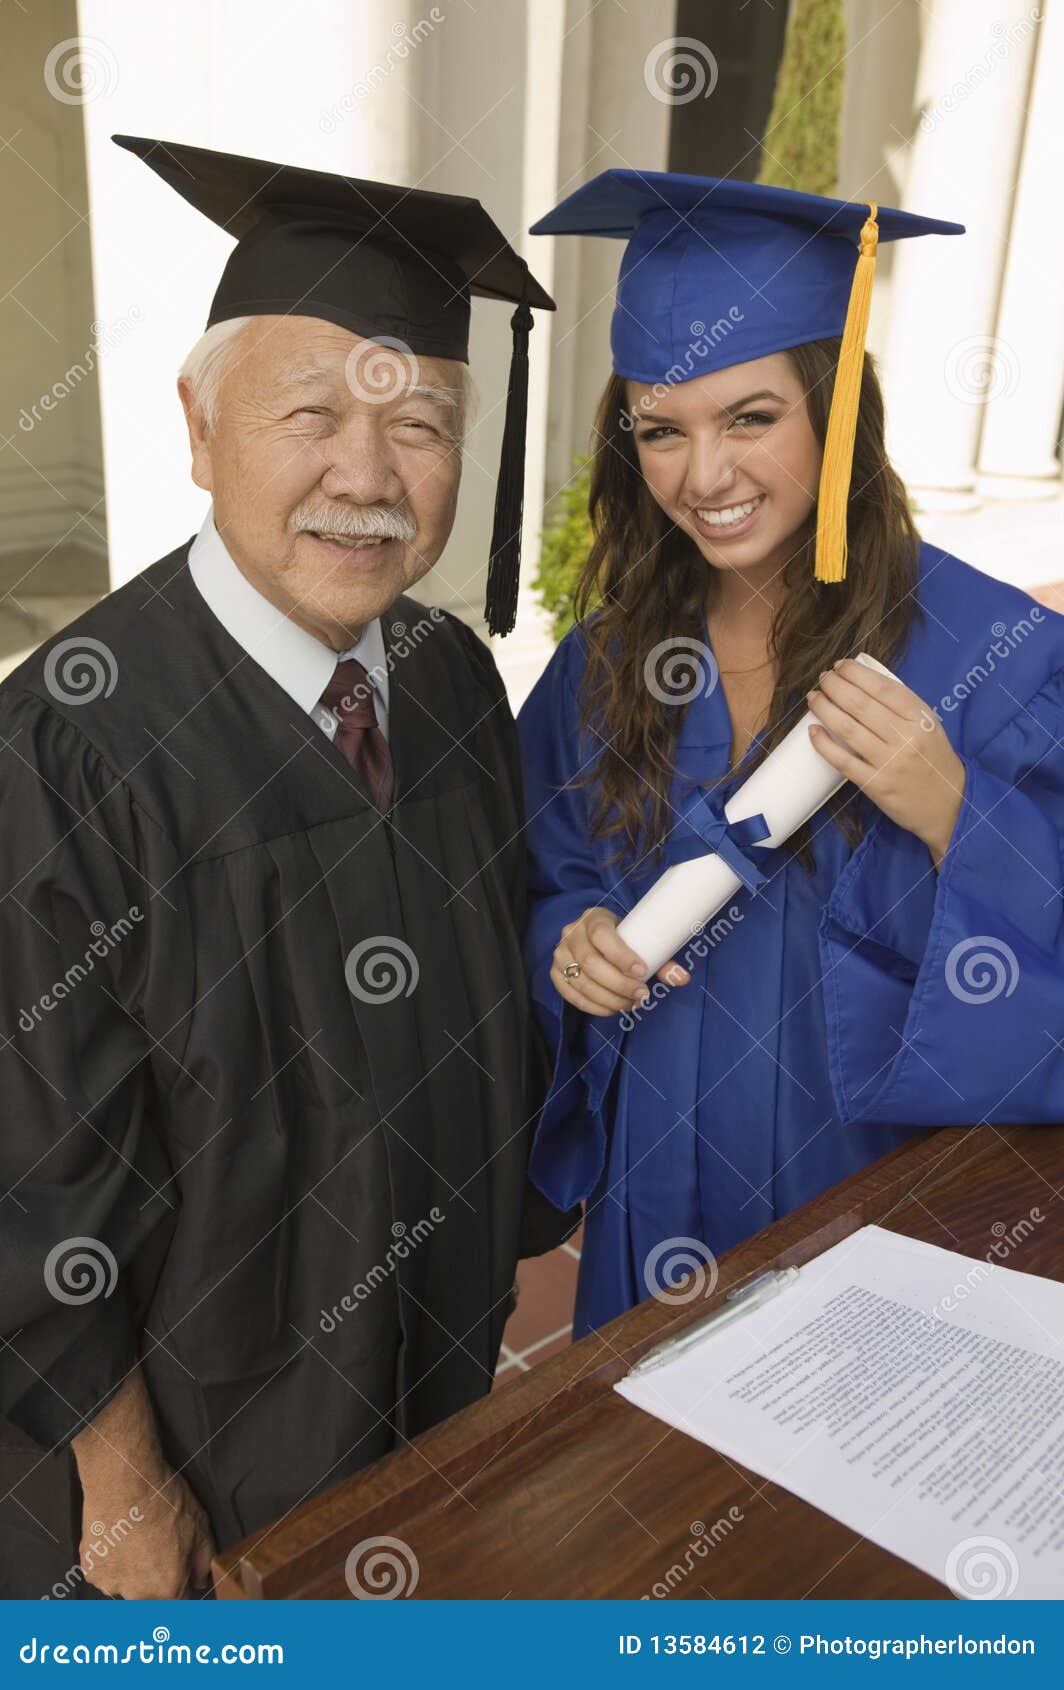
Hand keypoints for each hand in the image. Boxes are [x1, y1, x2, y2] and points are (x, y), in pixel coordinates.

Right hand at [77, 1459, 216, 1599]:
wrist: (124, 1480)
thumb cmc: (162, 1500)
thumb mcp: (200, 1526)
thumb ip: (204, 1561)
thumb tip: (201, 1579)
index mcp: (168, 1589)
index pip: (179, 1604)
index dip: (182, 1587)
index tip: (179, 1573)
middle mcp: (137, 1594)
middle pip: (151, 1599)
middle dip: (156, 1580)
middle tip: (157, 1549)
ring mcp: (110, 1584)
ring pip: (126, 1587)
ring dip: (131, 1572)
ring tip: (136, 1540)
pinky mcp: (91, 1570)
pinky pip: (106, 1573)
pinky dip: (112, 1561)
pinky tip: (119, 1537)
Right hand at [552, 906, 689, 1016]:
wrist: (597, 937)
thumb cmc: (623, 938)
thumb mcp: (640, 939)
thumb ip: (661, 959)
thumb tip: (682, 978)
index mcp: (594, 918)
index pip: (602, 935)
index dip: (620, 955)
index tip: (641, 971)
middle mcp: (571, 933)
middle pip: (590, 962)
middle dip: (618, 983)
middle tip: (642, 995)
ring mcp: (560, 954)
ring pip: (581, 981)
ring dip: (608, 998)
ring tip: (631, 1004)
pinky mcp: (555, 973)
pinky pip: (571, 994)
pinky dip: (593, 1006)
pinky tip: (612, 1009)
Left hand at [807, 657, 965, 867]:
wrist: (950, 805)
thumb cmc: (934, 759)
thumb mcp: (929, 726)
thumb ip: (903, 706)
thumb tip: (864, 682)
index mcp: (921, 719)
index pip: (883, 687)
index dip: (856, 674)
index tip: (840, 666)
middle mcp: (906, 738)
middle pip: (860, 704)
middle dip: (835, 686)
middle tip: (823, 679)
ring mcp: (889, 762)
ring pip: (847, 729)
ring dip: (824, 709)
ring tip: (813, 698)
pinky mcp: (876, 785)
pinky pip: (843, 761)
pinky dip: (824, 744)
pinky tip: (813, 730)